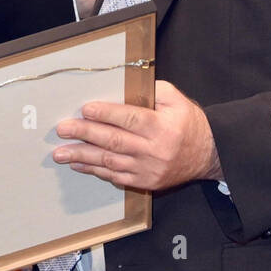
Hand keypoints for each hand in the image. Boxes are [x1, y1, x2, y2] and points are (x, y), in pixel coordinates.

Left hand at [52, 79, 222, 191]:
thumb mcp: (177, 100)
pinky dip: (96, 171)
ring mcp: (148, 169)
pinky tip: (79, 164)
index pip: (130, 119)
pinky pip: (116, 177)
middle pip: (114, 141)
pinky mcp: (145, 182)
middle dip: (85, 134)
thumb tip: (125, 88)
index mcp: (161, 127)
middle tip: (63, 129)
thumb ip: (153, 91)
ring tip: (61, 153)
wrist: (208, 154)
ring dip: (83, 156)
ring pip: (110, 162)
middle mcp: (153, 150)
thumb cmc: (189, 123)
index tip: (85, 109)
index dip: (106, 114)